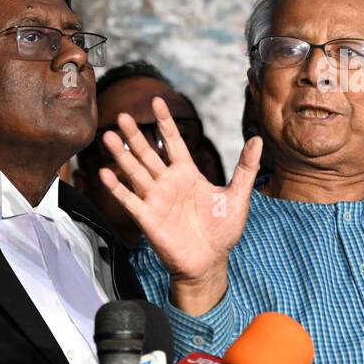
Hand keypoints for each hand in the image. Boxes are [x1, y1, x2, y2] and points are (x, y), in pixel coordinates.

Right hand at [99, 97, 261, 313]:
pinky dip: (118, 187)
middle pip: (149, 153)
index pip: (173, 142)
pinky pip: (130, 200)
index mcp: (188, 174)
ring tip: (108, 136)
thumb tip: (258, 140)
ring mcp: (156, 199)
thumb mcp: (238, 196)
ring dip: (122, 155)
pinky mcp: (148, 218)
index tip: (157, 101)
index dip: (165, 122)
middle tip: (122, 115)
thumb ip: (246, 168)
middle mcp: (168, 183)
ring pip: (136, 172)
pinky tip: (105, 173)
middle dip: (135, 135)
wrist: (210, 262)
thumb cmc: (223, 231)